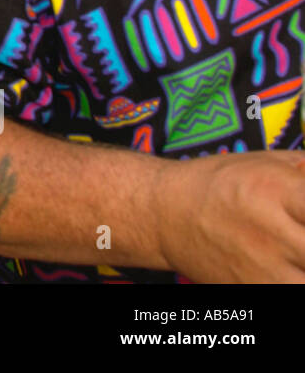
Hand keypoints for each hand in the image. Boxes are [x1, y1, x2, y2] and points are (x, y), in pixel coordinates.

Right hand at [157, 151, 304, 281]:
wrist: (164, 213)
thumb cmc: (219, 182)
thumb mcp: (267, 163)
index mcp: (278, 189)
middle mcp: (274, 230)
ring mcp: (265, 268)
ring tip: (300, 253)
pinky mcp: (255, 291)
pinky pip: (294, 292)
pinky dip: (298, 279)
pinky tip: (294, 267)